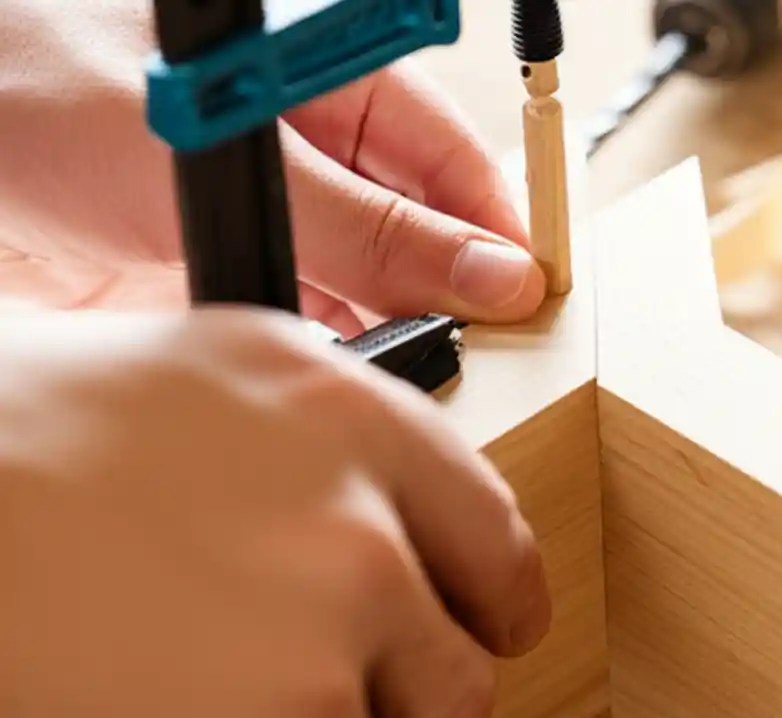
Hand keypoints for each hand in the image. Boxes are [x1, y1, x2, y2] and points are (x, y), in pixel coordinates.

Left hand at [0, 1, 544, 334]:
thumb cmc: (35, 85)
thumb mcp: (230, 161)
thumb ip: (366, 227)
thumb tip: (486, 270)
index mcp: (328, 79)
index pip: (453, 157)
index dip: (500, 225)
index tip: (533, 292)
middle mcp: (312, 149)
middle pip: (424, 228)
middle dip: (455, 288)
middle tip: (487, 348)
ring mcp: (273, 217)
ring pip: (373, 283)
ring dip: (394, 327)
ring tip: (413, 368)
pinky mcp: (226, 275)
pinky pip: (309, 323)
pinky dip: (330, 354)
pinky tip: (339, 375)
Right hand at [0, 308, 550, 717]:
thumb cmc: (26, 432)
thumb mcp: (213, 379)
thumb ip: (337, 452)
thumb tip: (401, 532)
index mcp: (347, 417)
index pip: (496, 541)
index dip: (492, 602)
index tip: (482, 627)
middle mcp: (352, 526)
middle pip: (461, 668)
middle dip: (409, 688)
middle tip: (336, 681)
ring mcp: (313, 646)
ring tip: (224, 683)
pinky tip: (183, 704)